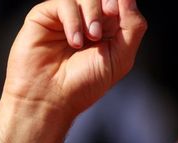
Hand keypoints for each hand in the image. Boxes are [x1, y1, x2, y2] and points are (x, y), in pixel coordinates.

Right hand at [0, 0, 146, 142]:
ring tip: (91, 38)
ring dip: (92, 13)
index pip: (120, 2)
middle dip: (108, 4)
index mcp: (109, 27)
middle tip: (104, 27)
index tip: (118, 16)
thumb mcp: (120, 58)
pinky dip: (73, 20)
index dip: (122, 3)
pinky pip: (64, 2)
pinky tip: (75, 42)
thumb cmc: (86, 84)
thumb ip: (132, 27)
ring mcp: (66, 16)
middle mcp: (87, 18)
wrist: (51, 98)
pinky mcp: (45, 15)